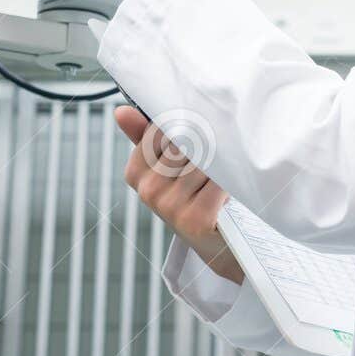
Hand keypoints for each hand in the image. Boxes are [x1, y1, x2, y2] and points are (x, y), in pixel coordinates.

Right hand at [115, 105, 242, 284]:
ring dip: (223, 159)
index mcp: (136, 173)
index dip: (186, 123)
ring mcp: (170, 207)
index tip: (204, 122)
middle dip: (208, 140)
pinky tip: (234, 186)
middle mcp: (149, 190)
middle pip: (185, 142)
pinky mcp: (196, 219)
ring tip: (229, 168)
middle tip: (225, 141)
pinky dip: (232, 179)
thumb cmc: (194, 197)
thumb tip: (121, 111)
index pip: (161, 129)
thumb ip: (146, 137)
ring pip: (205, 159)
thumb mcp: (166, 168)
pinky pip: (219, 180)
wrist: (218, 244)